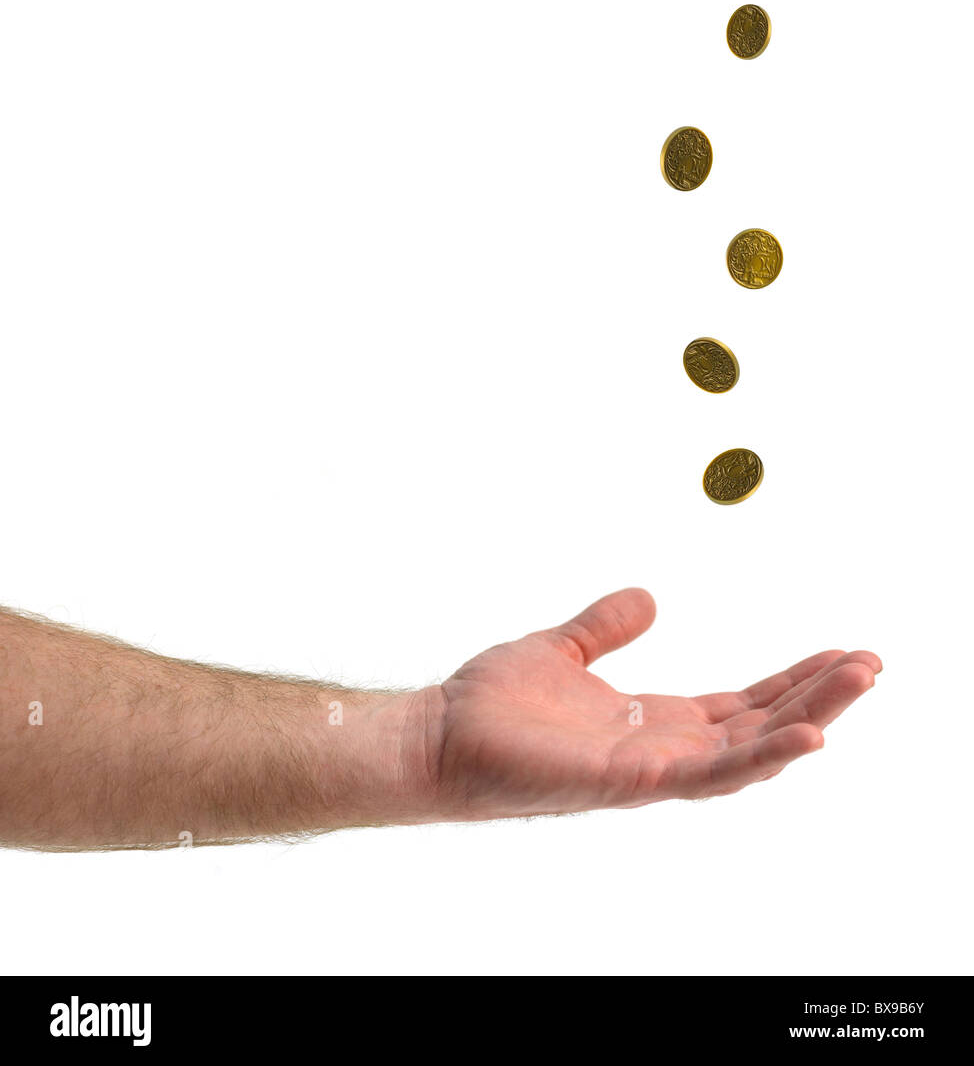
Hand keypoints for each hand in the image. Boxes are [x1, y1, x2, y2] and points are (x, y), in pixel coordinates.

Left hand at [422, 588, 879, 819]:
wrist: (435, 736)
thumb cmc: (491, 706)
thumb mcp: (563, 649)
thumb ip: (606, 626)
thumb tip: (650, 597)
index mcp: (650, 722)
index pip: (739, 706)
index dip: (790, 682)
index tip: (837, 652)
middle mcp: (659, 751)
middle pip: (759, 727)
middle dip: (817, 697)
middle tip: (871, 663)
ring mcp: (647, 771)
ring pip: (750, 752)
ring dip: (809, 718)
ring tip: (859, 681)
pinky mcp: (627, 782)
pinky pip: (707, 774)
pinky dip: (762, 756)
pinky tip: (807, 734)